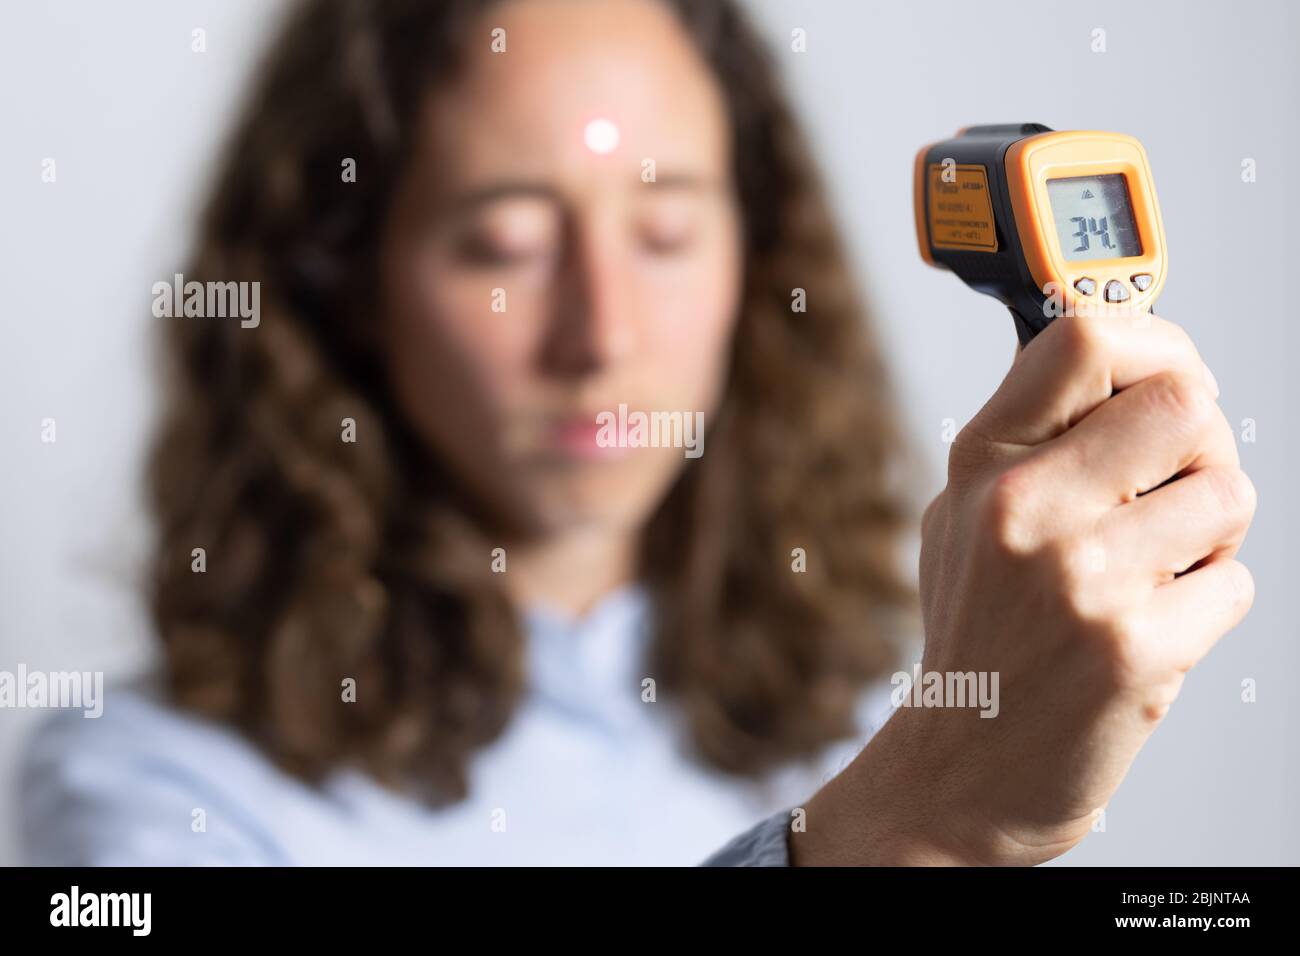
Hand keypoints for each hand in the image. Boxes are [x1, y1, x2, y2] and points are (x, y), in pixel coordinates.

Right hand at [793, 311, 1255, 864]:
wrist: (962, 767)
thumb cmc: (976, 635)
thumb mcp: (965, 515)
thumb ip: (1034, 440)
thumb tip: (1130, 363)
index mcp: (982, 463)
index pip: (1085, 338)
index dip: (1156, 344)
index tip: (1168, 378)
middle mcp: (1023, 508)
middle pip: (1187, 403)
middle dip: (1204, 445)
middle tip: (1176, 487)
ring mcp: (1079, 578)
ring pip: (1228, 494)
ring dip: (1212, 533)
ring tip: (1156, 570)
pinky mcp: (1132, 648)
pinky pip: (1235, 584)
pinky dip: (1208, 603)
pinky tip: (1150, 627)